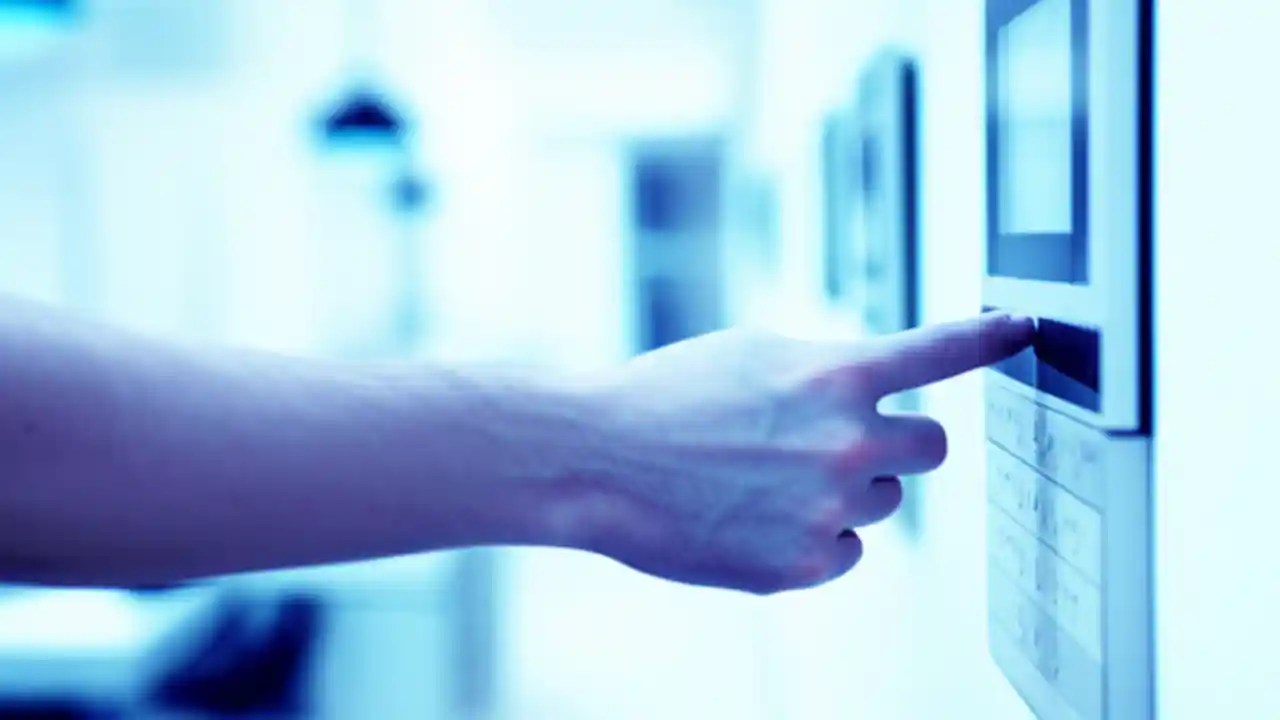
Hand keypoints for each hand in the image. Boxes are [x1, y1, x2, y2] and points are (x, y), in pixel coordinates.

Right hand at [581, 312, 1033, 594]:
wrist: (600, 461)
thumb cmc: (666, 398)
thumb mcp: (754, 354)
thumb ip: (824, 371)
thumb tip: (862, 397)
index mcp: (835, 376)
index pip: (937, 352)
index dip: (990, 337)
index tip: (1024, 327)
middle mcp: (846, 442)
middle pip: (933, 447)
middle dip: (898, 444)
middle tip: (843, 442)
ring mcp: (828, 509)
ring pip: (886, 502)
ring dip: (849, 491)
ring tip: (771, 480)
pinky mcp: (801, 565)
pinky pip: (845, 551)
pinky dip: (814, 538)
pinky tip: (755, 517)